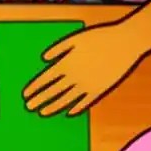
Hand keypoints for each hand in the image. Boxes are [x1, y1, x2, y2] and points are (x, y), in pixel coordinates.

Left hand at [24, 22, 142, 116]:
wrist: (126, 42)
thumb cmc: (101, 37)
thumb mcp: (76, 39)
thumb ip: (58, 49)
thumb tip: (44, 58)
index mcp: (66, 63)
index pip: (44, 79)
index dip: (34, 88)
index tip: (25, 95)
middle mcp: (73, 77)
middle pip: (52, 92)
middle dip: (39, 100)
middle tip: (28, 107)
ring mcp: (86, 85)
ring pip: (66, 100)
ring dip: (53, 107)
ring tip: (42, 113)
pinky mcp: (99, 90)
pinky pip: (85, 102)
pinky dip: (76, 109)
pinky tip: (68, 113)